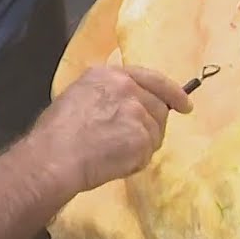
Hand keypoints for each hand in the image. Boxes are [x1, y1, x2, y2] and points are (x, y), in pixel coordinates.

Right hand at [32, 65, 191, 192]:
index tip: (185, 103)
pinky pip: (148, 152)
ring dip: (142, 146)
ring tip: (115, 154)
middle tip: (135, 143)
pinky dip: (135, 162)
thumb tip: (121, 106)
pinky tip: (114, 163)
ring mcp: (138, 111)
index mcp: (110, 74)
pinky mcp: (143, 136)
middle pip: (159, 106)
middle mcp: (128, 87)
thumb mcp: (79, 96)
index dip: (171, 92)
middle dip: (153, 125)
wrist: (54, 157)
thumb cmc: (55, 133)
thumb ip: (106, 94)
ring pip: (155, 132)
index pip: (151, 78)